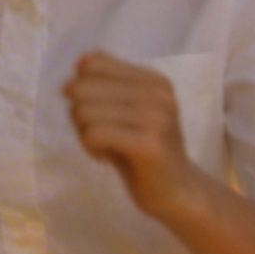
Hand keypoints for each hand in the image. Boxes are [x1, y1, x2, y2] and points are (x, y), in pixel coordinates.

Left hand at [63, 50, 205, 223]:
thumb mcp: (125, 111)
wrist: (176, 191)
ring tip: (103, 147)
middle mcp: (157, 93)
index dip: (80, 89)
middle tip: (97, 135)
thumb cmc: (143, 152)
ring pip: (84, 112)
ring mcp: (155, 117)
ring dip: (83, 134)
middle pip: (82, 87)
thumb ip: (105, 86)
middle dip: (77, 114)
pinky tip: (104, 158)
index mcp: (153, 79)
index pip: (93, 62)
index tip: (96, 113)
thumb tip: (79, 62)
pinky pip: (94, 134)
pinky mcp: (148, 144)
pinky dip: (89, 148)